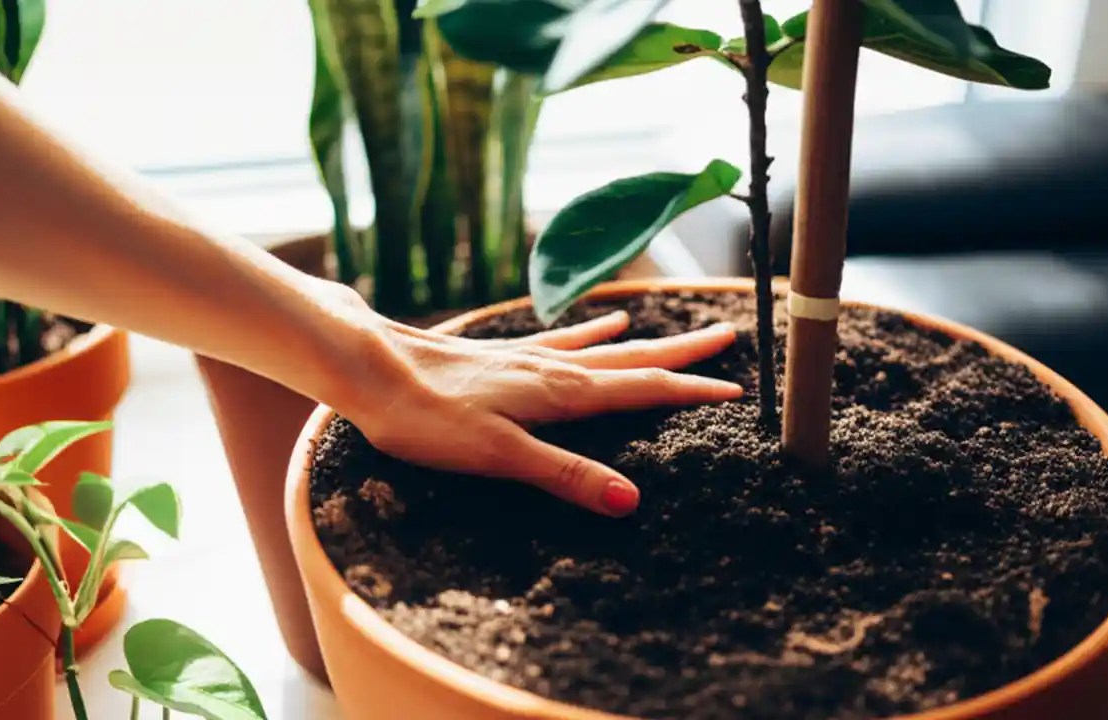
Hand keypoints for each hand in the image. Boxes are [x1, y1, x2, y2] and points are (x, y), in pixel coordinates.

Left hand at [328, 290, 741, 517]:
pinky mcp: (504, 355)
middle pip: (635, 360)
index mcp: (562, 394)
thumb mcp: (500, 457)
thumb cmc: (427, 417)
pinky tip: (606, 321)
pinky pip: (566, 339)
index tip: (737, 389)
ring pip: (607, 348)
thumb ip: (566, 475)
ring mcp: (529, 357)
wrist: (369, 367)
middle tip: (732, 339)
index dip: (690, 391)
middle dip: (684, 356)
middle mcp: (554, 369)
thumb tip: (630, 500)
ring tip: (685, 335)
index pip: (643, 390)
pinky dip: (594, 331)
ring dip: (650, 344)